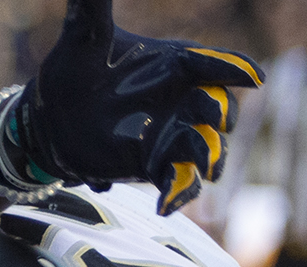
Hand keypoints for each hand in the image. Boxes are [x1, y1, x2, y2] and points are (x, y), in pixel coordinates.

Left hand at [0, 0, 260, 214]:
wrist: (51, 116)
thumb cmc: (74, 68)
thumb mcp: (82, 34)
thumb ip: (91, 5)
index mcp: (174, 63)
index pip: (211, 63)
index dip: (233, 68)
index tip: (255, 77)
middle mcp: (182, 99)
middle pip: (217, 107)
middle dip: (220, 114)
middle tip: (214, 119)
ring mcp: (173, 134)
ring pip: (206, 149)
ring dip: (210, 159)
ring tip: (208, 170)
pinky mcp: (158, 166)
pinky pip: (179, 182)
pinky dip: (177, 194)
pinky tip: (165, 206)